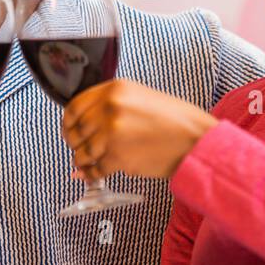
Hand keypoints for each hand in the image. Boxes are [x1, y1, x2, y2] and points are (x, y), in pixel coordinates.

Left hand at [61, 79, 216, 180]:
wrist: (195, 141)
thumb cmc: (175, 121)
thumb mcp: (140, 97)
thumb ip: (111, 105)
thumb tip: (86, 122)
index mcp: (115, 90)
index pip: (75, 106)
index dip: (68, 122)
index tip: (69, 130)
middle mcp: (110, 109)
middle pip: (76, 131)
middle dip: (75, 143)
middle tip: (79, 149)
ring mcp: (112, 134)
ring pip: (82, 152)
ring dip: (83, 161)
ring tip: (89, 163)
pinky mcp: (118, 157)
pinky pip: (95, 169)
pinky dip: (92, 174)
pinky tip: (96, 173)